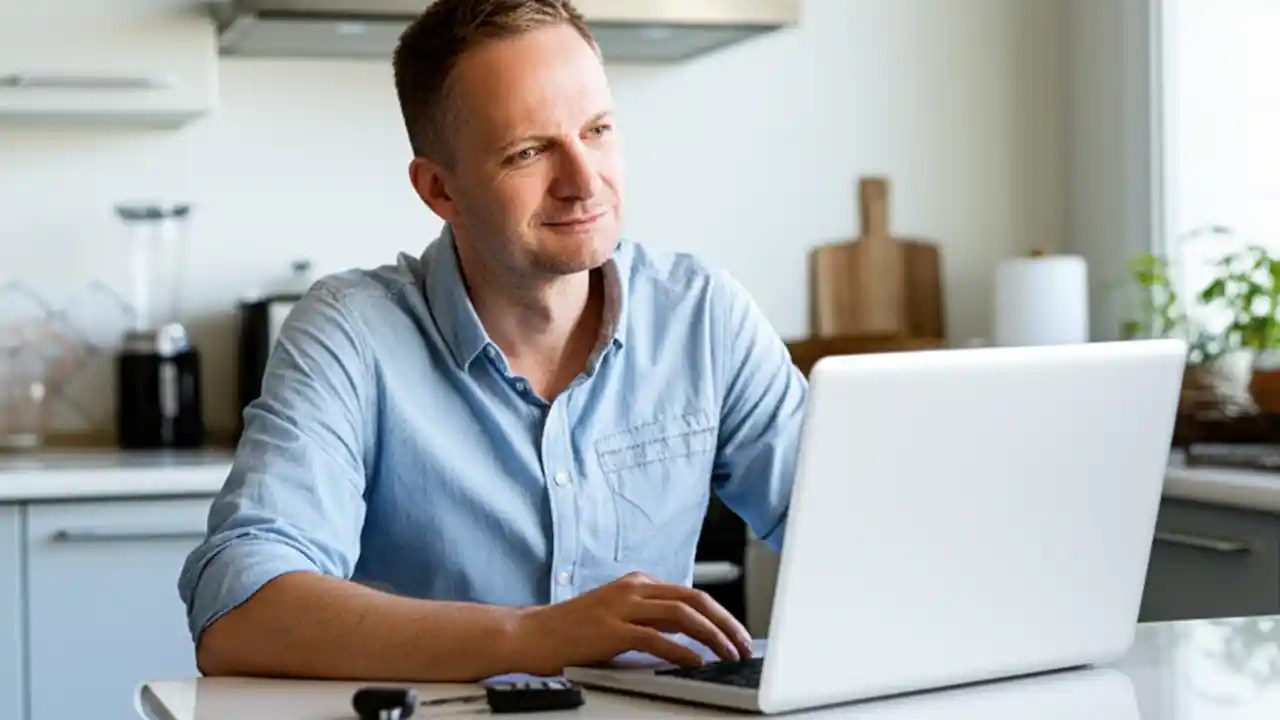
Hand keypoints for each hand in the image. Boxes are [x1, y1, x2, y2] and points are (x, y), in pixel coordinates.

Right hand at [513, 572, 753, 675]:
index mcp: (637, 583)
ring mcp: (621, 607)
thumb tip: (690, 634)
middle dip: (725, 623)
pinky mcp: (611, 629)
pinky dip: (682, 652)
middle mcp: (633, 589)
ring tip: (728, 656)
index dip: (720, 615)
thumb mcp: (618, 615)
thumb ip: (650, 619)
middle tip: (744, 645)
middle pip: (695, 599)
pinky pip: (657, 639)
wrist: (529, 634)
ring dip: (712, 636)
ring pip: (682, 615)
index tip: (737, 635)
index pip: (692, 594)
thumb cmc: (571, 630)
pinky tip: (696, 664)